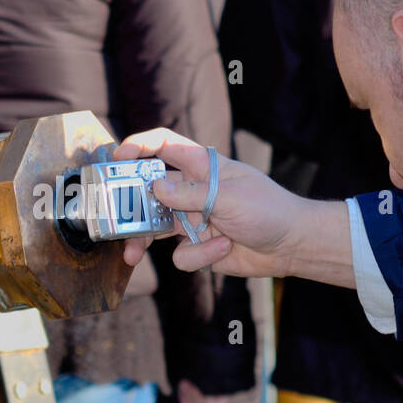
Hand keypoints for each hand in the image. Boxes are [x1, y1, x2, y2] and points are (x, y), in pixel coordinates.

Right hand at [112, 129, 313, 277]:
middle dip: (129, 207)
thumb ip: (191, 195)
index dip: (139, 146)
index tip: (117, 159)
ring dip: (143, 241)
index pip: (164, 146)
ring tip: (132, 256)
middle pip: (148, 192)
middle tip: (111, 218)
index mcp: (201, 167)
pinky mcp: (198, 246)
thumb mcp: (228, 198)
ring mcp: (193, 218)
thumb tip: (155, 188)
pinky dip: (199, 255)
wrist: (291, 245)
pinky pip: (181, 254)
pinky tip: (222, 248)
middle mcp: (192, 190)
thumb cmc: (267, 210)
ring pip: (155, 228)